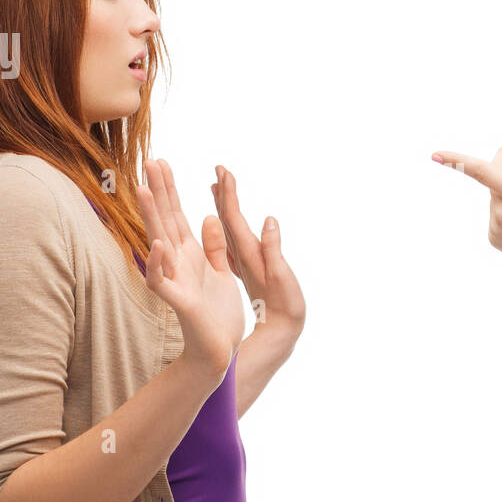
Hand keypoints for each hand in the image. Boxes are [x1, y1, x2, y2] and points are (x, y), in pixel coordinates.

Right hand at [136, 158, 244, 369]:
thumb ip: (214, 247)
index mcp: (190, 255)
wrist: (218, 349)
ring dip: (152, 218)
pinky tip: (159, 245)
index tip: (161, 162)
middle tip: (148, 160)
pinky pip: (163, 281)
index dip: (170, 189)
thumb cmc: (217, 314)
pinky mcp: (179, 301)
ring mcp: (175, 280)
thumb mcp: (221, 272)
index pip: (177, 215)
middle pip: (166, 221)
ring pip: (158, 243)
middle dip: (158, 192)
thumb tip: (210, 217)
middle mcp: (178, 263)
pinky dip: (159, 264)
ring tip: (143, 190)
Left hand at [210, 165, 305, 341]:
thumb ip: (271, 249)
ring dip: (225, 205)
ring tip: (219, 186)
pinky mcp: (251, 268)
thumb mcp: (278, 275)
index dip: (227, 193)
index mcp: (247, 252)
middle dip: (223, 192)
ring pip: (230, 228)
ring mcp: (245, 261)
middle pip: (227, 218)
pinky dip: (234, 226)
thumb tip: (268, 221)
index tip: (221, 170)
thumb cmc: (282, 305)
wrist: (279, 331)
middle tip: (219, 169)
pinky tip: (230, 221)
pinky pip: (237, 241)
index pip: (232, 216)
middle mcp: (243, 254)